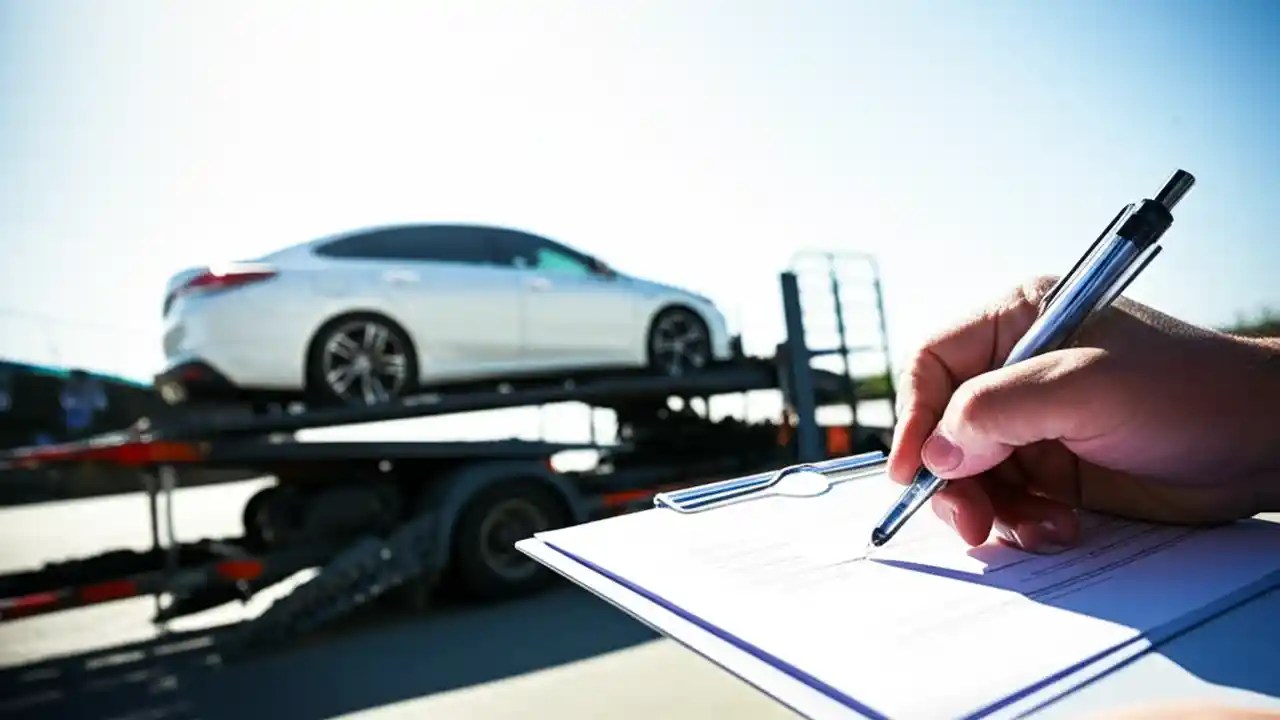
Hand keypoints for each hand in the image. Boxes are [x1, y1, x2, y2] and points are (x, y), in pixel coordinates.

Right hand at [887, 276, 1279, 551]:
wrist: (1264, 443)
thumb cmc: (1191, 392)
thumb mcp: (1086, 388)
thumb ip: (998, 410)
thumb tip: (934, 452)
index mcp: (1017, 321)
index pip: (933, 363)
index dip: (914, 417)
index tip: (909, 471)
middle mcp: (1017, 370)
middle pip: (943, 427)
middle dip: (951, 478)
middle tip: (968, 520)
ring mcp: (1036, 421)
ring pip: (970, 471)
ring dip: (991, 508)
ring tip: (1033, 528)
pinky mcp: (1055, 466)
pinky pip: (1007, 499)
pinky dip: (1020, 521)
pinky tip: (1058, 528)